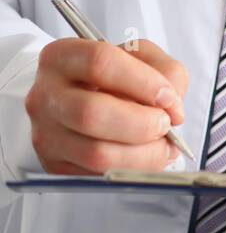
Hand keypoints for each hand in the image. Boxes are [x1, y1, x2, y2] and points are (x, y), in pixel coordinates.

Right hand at [26, 37, 187, 174]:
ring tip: (162, 145)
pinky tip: (146, 157)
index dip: (143, 82)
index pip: (101, 62)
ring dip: (143, 154)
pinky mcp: (54, 165)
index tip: (168, 96)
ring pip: (97, 153)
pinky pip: (99, 175)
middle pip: (92, 112)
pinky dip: (132, 170)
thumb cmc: (112, 78)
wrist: (80, 101)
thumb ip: (165, 71)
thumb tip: (171, 105)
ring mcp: (46, 133)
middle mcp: (46, 95)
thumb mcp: (141, 57)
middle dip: (142, 123)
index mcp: (62, 57)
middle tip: (165, 124)